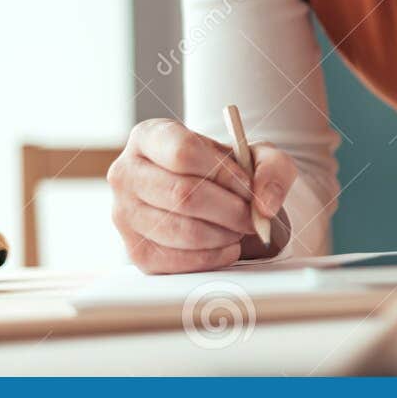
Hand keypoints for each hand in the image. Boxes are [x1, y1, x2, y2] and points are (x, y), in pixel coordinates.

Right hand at [108, 118, 294, 272]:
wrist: (209, 196)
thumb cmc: (226, 170)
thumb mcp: (256, 154)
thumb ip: (272, 167)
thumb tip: (264, 202)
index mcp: (149, 136)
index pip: (183, 152)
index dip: (224, 173)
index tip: (247, 185)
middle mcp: (126, 173)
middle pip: (182, 194)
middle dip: (229, 209)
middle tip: (252, 216)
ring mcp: (124, 214)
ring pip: (181, 230)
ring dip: (223, 234)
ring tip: (239, 227)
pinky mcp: (135, 250)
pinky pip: (176, 261)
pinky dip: (212, 257)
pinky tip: (226, 245)